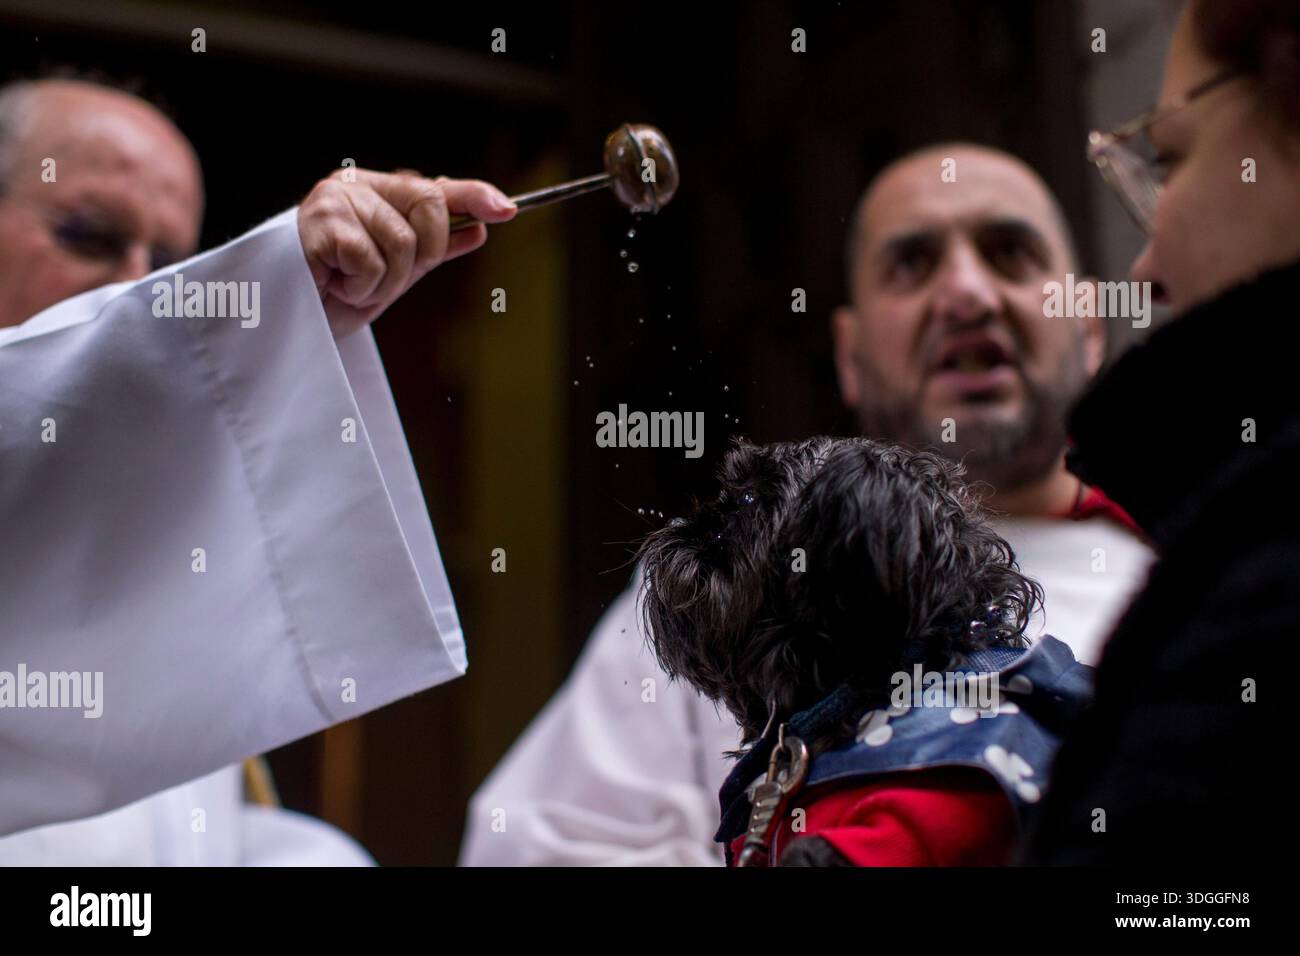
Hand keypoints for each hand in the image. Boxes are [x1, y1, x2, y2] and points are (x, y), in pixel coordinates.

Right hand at [298, 169, 515, 337]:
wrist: (285, 322)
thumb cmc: (335, 293)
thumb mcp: (397, 272)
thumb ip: (434, 247)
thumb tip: (481, 225)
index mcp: (378, 192)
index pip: (436, 188)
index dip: (475, 194)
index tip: (508, 209)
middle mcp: (356, 186)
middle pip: (430, 206)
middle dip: (422, 255)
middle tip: (384, 278)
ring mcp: (334, 200)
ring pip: (402, 242)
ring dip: (384, 282)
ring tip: (351, 285)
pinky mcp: (316, 224)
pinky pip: (370, 260)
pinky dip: (359, 287)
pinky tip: (334, 285)